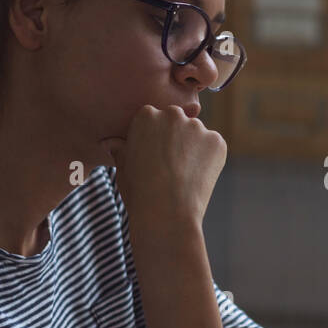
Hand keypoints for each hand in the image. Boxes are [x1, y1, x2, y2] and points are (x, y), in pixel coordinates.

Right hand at [101, 105, 226, 231]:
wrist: (166, 211)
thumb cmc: (139, 191)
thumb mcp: (123, 167)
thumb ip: (120, 149)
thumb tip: (110, 143)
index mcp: (146, 116)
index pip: (154, 118)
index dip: (155, 138)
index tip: (154, 156)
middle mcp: (173, 115)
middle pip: (177, 121)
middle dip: (176, 137)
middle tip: (172, 164)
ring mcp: (197, 127)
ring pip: (197, 134)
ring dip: (194, 147)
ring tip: (185, 173)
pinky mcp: (217, 141)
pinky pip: (214, 146)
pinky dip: (210, 158)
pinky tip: (198, 176)